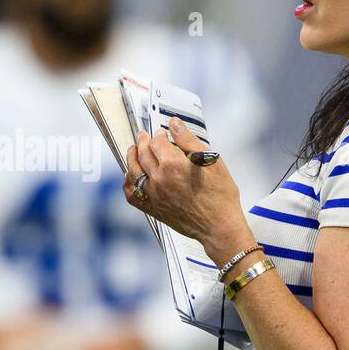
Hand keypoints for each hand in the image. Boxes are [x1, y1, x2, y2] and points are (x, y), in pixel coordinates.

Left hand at [123, 117, 251, 258]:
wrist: (219, 226)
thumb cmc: (220, 195)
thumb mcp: (210, 161)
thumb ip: (188, 140)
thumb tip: (174, 124)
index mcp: (173, 164)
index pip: (157, 141)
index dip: (159, 134)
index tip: (162, 132)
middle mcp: (158, 179)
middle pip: (143, 153)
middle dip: (142, 142)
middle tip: (142, 136)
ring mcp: (153, 195)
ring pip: (133, 171)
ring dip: (131, 157)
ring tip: (133, 151)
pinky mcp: (152, 208)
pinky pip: (131, 193)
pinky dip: (128, 182)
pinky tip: (131, 176)